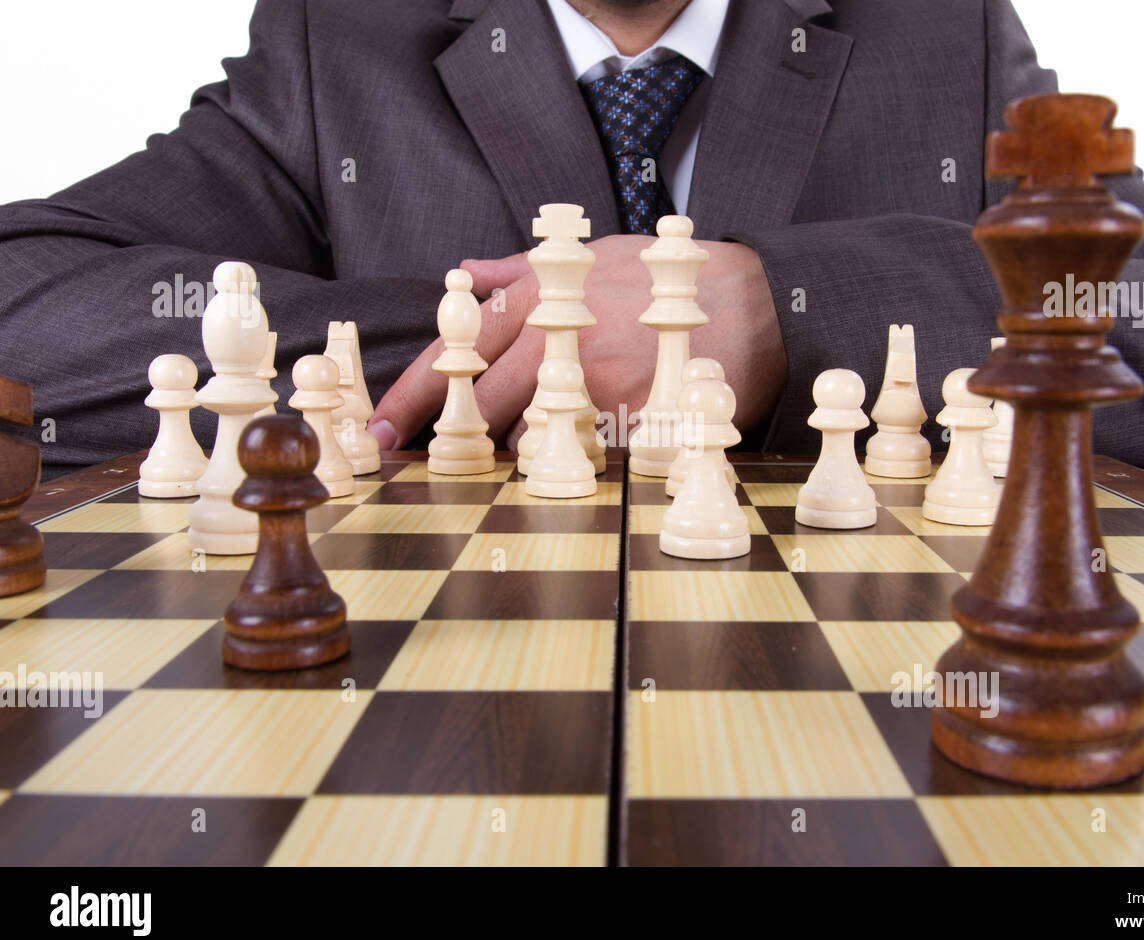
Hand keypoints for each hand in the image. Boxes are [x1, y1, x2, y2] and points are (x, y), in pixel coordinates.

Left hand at [367, 235, 786, 449]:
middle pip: (475, 403)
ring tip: (513, 454)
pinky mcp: (627, 420)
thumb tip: (463, 273)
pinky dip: (571, 456)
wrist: (751, 302)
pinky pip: (581, 452)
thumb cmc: (662, 279)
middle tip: (401, 464)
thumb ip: (519, 268)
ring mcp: (591, 386)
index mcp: (538, 305)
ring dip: (512, 448)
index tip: (376, 429)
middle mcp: (556, 346)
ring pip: (524, 435)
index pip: (454, 355)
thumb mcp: (586, 256)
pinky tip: (576, 455)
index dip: (407, 396)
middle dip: (435, 437)